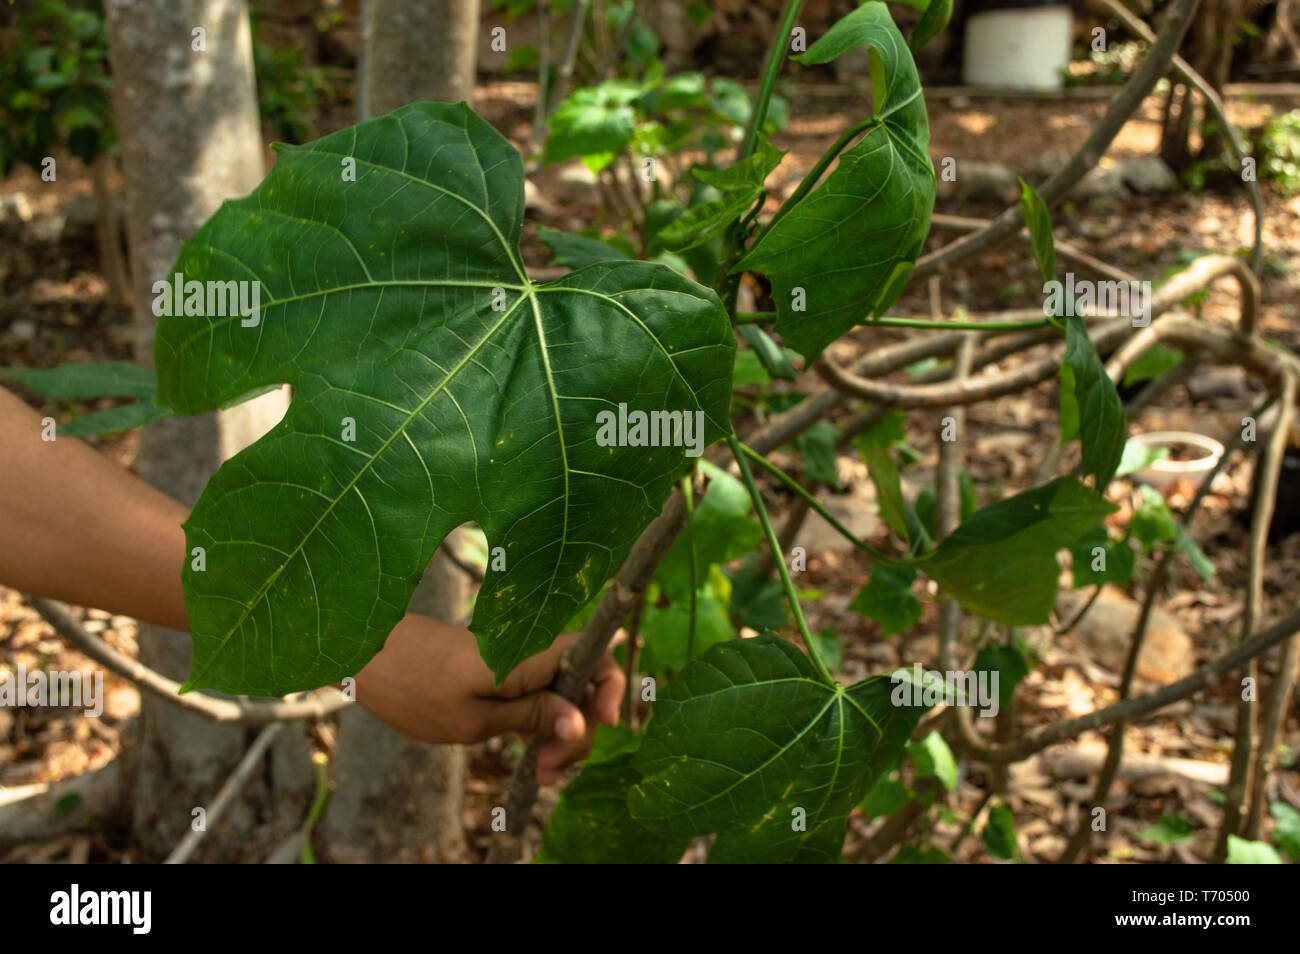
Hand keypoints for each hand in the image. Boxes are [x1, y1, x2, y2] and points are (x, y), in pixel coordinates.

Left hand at [353, 614, 623, 783]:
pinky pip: (541, 693)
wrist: (368, 660)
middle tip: (552, 769)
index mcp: (531, 654)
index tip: (604, 724)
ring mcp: (520, 660)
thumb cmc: (416, 688)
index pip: (598, 656)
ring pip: (564, 693)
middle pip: (584, 685)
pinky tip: (532, 754)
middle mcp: (532, 650)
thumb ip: (532, 717)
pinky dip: (542, 722)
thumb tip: (580, 724)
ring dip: (561, 732)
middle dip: (580, 729)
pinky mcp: (506, 671)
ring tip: (541, 771)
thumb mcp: (475, 718)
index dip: (611, 688)